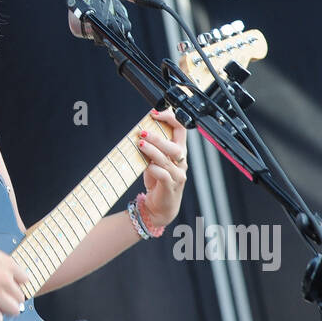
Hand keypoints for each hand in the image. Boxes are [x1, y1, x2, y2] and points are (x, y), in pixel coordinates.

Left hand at [136, 108, 187, 227]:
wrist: (158, 207)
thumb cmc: (157, 180)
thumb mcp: (154, 159)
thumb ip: (151, 146)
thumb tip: (139, 130)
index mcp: (179, 151)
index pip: (182, 129)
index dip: (170, 118)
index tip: (155, 113)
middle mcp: (181, 162)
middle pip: (175, 145)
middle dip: (158, 137)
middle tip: (143, 132)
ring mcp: (177, 175)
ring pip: (168, 159)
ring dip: (153, 150)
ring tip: (140, 144)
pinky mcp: (171, 186)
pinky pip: (164, 175)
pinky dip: (154, 169)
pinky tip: (146, 166)